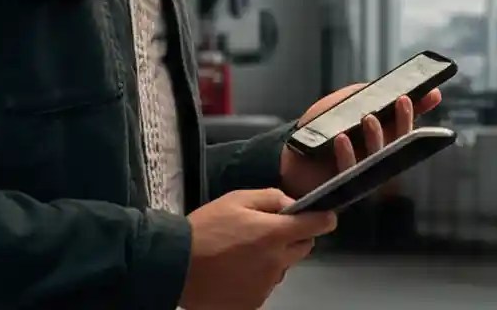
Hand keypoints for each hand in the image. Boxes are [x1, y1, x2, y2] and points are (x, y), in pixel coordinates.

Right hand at [178, 188, 336, 309]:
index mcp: (275, 234)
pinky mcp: (252, 302)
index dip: (323, 219)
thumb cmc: (205, 228)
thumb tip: (292, 205)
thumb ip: (271, 198)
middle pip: (303, 247)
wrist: (173, 263)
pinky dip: (258, 277)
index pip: (318, 225)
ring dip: (274, 258)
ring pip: (284, 267)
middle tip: (269, 232)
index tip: (323, 217)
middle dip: (294, 237)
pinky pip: (266, 285)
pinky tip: (236, 270)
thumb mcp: (237, 199)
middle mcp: (276, 261)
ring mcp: (265, 285)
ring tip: (244, 252)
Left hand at [279, 84, 442, 198]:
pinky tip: (341, 139)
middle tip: (402, 101)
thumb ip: (371, 94)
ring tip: (368, 118)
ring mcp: (361, 173)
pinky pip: (349, 172)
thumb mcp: (345, 103)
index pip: (406, 126)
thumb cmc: (319, 128)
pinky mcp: (342, 185)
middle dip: (404, 122)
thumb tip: (408, 87)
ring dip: (376, 137)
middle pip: (399, 143)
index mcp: (381, 138)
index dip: (417, 111)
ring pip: (378, 158)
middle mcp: (377, 157)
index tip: (428, 95)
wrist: (288, 151)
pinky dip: (347, 154)